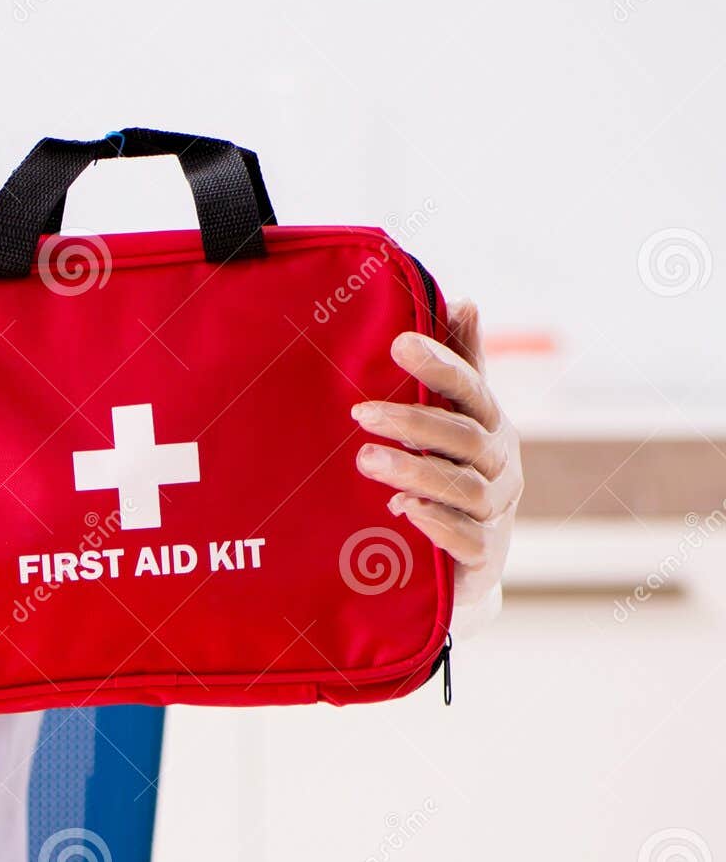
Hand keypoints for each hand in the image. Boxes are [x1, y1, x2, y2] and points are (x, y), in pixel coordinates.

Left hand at [350, 298, 521, 609]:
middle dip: (413, 422)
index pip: (471, 389)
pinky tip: (400, 509)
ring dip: (413, 471)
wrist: (467, 562)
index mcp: (492, 426)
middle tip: (359, 413)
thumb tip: (465, 299)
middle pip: (465, 438)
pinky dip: (435, 522)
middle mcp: (501, 466)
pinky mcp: (484, 556)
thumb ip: (459, 366)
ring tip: (365, 460)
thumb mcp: (458, 418)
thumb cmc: (456, 472)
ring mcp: (496, 512)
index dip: (440, 365)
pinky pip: (467, 539)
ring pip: (462, 488)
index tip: (399, 344)